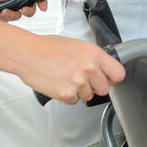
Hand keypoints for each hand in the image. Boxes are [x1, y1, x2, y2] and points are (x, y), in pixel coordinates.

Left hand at [0, 0, 48, 20]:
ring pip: (16, 15)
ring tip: (2, 12)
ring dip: (10, 15)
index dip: (40, 2)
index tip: (43, 8)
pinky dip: (2, 18)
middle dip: (25, 11)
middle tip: (22, 11)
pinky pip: (6, 20)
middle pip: (28, 8)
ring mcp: (6, 4)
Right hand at [11, 33, 125, 104]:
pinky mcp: (66, 94)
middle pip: (104, 89)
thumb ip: (93, 58)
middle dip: (94, 86)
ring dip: (79, 91)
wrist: (27, 54)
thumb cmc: (48, 47)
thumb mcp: (78, 46)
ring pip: (88, 96)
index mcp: (94, 54)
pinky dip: (67, 95)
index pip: (118, 74)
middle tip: (81, 78)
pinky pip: (74, 100)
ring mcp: (78, 82)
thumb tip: (104, 69)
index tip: (107, 78)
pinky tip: (59, 83)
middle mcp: (89, 68)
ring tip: (66, 77)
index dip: (112, 78)